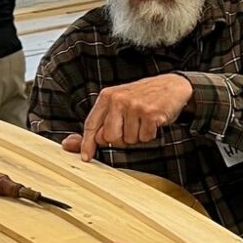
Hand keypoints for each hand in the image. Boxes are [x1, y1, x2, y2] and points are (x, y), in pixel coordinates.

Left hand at [80, 74, 194, 159]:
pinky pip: (145, 137)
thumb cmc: (144, 97)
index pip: (91, 124)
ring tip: (143, 121)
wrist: (172, 86)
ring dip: (138, 136)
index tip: (86, 157)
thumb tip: (70, 144)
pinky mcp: (150, 113)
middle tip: (131, 127)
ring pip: (129, 140)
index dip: (87, 143)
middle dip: (121, 139)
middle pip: (110, 137)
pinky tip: (153, 121)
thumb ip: (98, 124)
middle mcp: (118, 100)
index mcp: (107, 96)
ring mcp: (134, 106)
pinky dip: (150, 134)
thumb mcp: (118, 104)